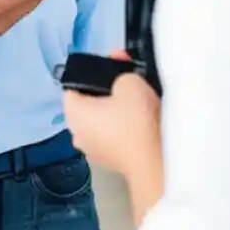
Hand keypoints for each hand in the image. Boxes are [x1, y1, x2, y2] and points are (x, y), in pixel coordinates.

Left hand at [62, 50, 161, 179]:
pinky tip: (143, 123)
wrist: (156, 160)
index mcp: (72, 112)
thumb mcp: (129, 81)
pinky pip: (114, 137)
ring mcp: (92, 150)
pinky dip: (124, 128)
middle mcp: (76, 133)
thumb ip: (119, 74)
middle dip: (108, 91)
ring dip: (117, 111)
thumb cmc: (136, 119)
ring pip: (103, 122)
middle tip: (129, 79)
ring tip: (139, 100)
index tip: (114, 68)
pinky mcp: (110, 162)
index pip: (75, 85)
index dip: (94, 73)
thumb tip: (120, 80)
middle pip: (90, 104)